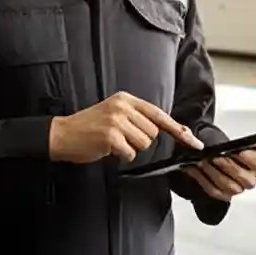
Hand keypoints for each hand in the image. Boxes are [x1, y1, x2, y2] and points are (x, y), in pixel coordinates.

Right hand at [49, 91, 204, 163]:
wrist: (62, 134)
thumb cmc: (89, 127)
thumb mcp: (113, 113)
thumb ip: (136, 118)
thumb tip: (161, 131)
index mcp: (125, 99)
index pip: (159, 114)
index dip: (178, 129)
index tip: (193, 141)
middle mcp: (123, 107)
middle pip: (152, 133)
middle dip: (140, 141)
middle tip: (120, 138)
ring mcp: (117, 120)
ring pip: (144, 143)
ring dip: (130, 149)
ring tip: (112, 142)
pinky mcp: (111, 136)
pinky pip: (130, 153)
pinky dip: (121, 155)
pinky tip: (107, 148)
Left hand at [182, 132, 255, 201]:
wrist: (224, 155)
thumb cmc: (241, 147)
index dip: (248, 158)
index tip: (238, 150)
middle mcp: (252, 180)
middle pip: (240, 177)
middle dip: (226, 164)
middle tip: (214, 154)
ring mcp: (237, 189)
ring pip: (225, 184)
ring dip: (212, 172)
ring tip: (202, 160)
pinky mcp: (222, 194)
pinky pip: (211, 189)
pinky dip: (201, 179)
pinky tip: (192, 167)